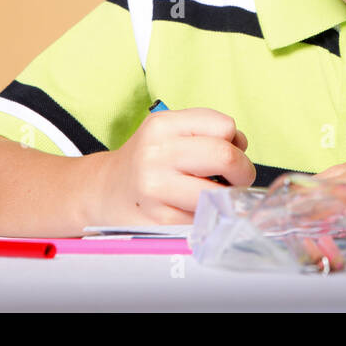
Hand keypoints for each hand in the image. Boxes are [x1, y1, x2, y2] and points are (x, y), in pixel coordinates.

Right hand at [87, 107, 255, 224]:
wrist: (103, 191)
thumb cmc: (147, 160)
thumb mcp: (168, 132)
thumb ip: (205, 131)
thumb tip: (240, 147)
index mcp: (162, 125)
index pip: (224, 126)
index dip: (235, 141)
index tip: (229, 151)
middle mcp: (156, 154)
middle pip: (226, 157)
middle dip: (242, 171)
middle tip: (236, 178)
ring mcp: (156, 188)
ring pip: (219, 191)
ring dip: (228, 196)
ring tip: (216, 193)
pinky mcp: (160, 219)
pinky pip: (205, 217)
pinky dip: (208, 214)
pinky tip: (193, 208)